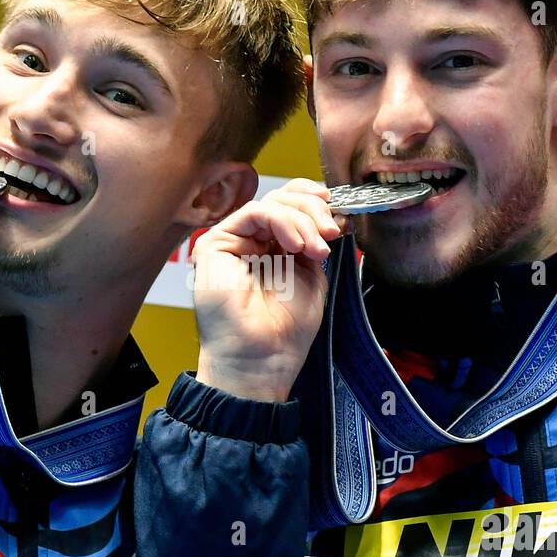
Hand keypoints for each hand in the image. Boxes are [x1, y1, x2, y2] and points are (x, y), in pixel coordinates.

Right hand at [191, 179, 343, 402]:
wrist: (264, 358)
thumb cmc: (285, 330)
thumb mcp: (312, 275)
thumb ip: (314, 241)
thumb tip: (330, 214)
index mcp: (273, 247)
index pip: (291, 206)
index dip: (315, 203)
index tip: (341, 216)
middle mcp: (251, 241)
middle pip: (282, 198)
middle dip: (313, 210)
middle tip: (332, 232)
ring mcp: (232, 241)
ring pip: (271, 203)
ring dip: (302, 220)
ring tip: (316, 249)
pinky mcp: (215, 244)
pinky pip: (253, 213)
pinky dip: (282, 222)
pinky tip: (296, 246)